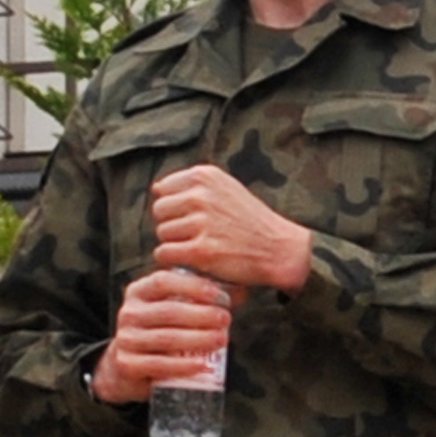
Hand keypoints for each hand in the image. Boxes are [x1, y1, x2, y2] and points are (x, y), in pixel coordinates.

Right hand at [90, 267, 232, 404]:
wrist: (127, 368)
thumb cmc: (159, 332)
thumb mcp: (170, 309)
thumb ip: (196, 299)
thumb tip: (239, 292)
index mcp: (139, 292)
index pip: (163, 281)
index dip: (193, 286)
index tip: (219, 296)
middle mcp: (128, 313)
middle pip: (169, 311)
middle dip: (202, 315)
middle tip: (226, 319)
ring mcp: (126, 340)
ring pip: (166, 338)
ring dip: (198, 339)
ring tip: (221, 339)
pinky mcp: (127, 364)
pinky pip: (159, 364)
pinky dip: (183, 365)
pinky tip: (203, 365)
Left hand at [149, 164, 316, 293]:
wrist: (279, 248)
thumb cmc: (250, 220)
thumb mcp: (226, 188)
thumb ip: (194, 185)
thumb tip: (156, 188)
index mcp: (205, 176)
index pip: (163, 189)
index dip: (174, 207)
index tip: (192, 217)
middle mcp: (201, 195)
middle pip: (159, 211)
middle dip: (172, 224)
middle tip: (194, 235)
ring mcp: (201, 223)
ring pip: (162, 233)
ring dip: (175, 244)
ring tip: (199, 246)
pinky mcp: (201, 251)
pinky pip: (164, 253)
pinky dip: (174, 260)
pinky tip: (191, 260)